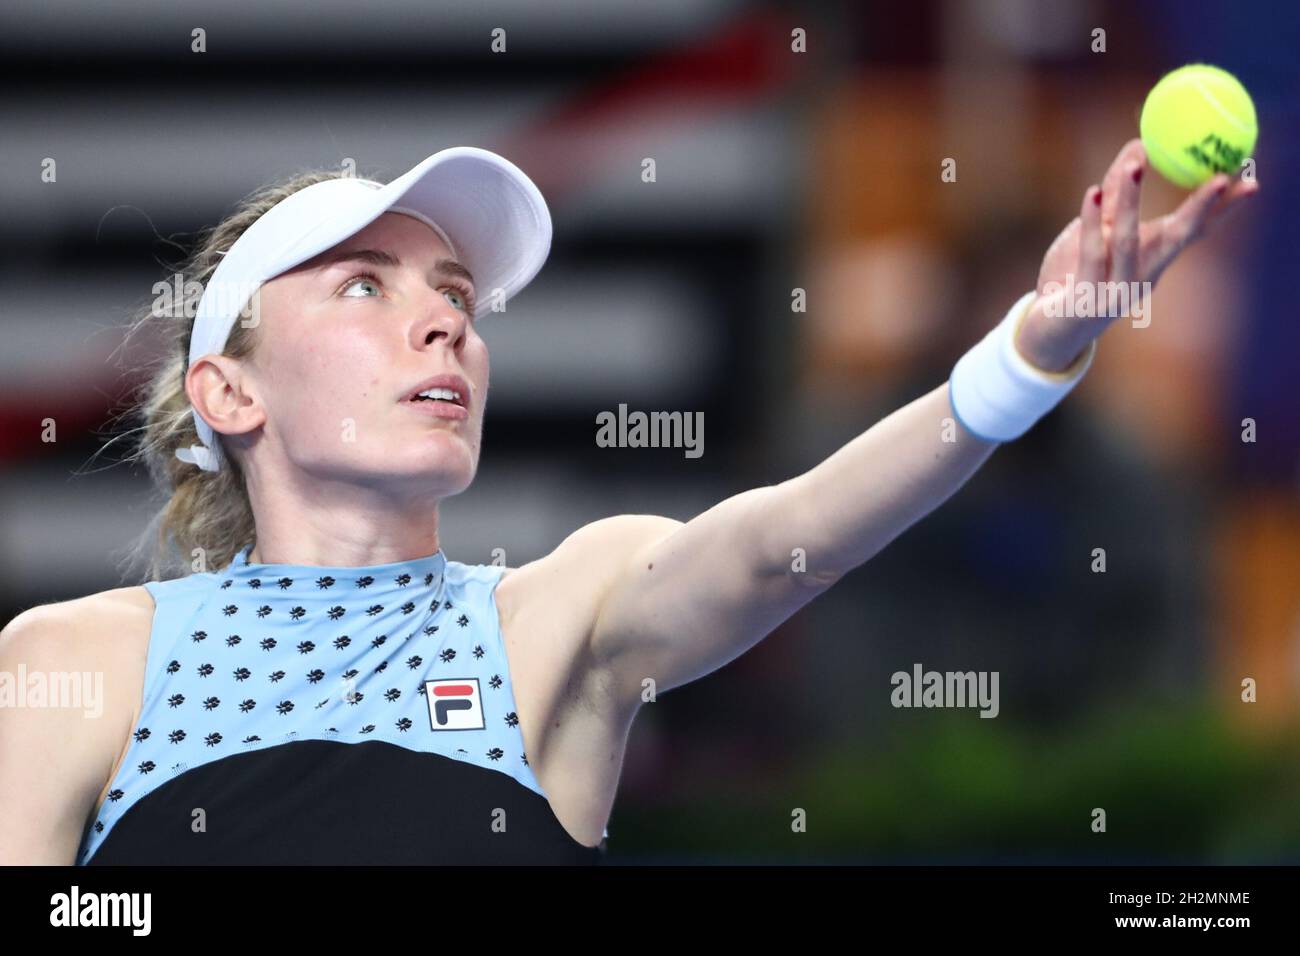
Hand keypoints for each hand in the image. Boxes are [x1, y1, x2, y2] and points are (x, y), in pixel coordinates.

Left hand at [1014, 137, 1259, 372]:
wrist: (1045, 330)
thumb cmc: (1073, 275)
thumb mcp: (1097, 230)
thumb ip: (1115, 192)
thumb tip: (1140, 143)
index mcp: (1154, 260)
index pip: (1195, 231)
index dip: (1224, 209)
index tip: (1251, 181)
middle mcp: (1144, 276)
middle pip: (1178, 239)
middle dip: (1201, 209)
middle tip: (1220, 177)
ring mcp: (1117, 290)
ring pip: (1129, 242)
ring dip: (1131, 200)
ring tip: (1135, 164)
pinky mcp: (1086, 298)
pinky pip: (1092, 254)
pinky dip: (1092, 222)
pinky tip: (1092, 193)